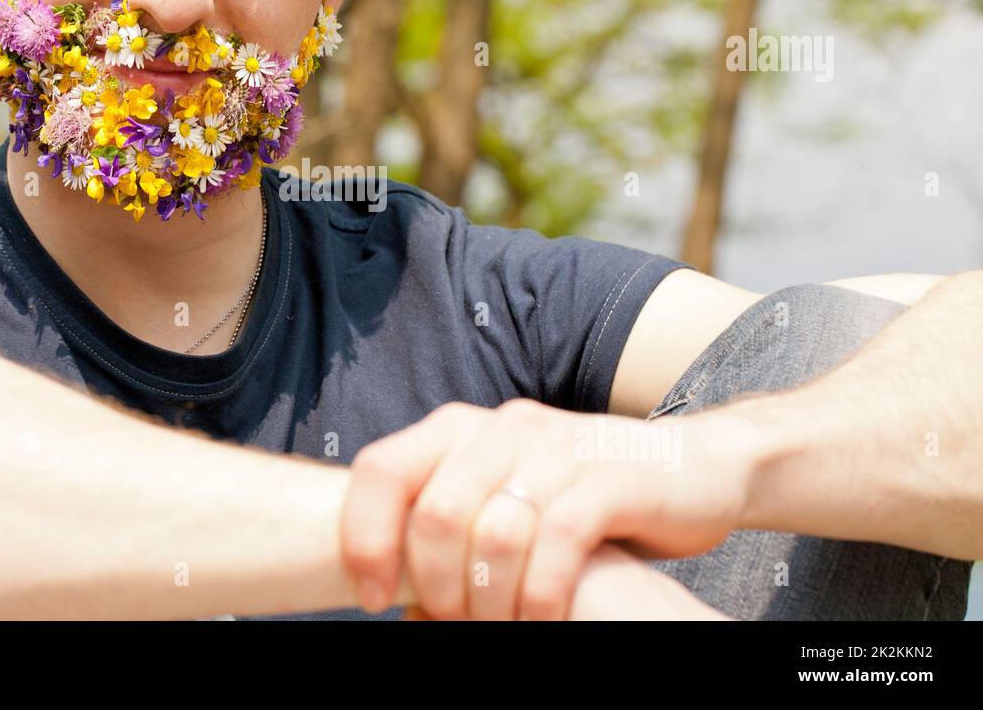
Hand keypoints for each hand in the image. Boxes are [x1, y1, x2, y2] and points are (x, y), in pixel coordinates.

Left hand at [341, 399, 749, 619]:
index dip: (364, 537)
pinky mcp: (610, 477)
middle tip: (452, 620)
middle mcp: (503, 428)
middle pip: (435, 511)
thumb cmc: (576, 498)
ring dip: (488, 599)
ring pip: (495, 532)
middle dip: (434, 583)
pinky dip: (539, 595)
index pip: (380, 470)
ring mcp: (558, 448)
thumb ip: (449, 521)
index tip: (371, 597)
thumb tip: (388, 589)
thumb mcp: (501, 494)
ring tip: (499, 626)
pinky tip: (541, 620)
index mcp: (461, 429)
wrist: (690, 468)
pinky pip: (557, 542)